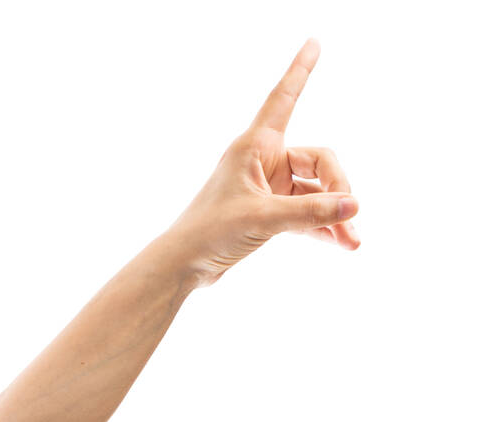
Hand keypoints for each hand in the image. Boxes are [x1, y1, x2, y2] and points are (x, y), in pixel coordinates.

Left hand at [167, 38, 359, 289]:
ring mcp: (269, 188)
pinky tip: (343, 244)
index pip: (283, 98)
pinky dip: (324, 227)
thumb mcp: (261, 219)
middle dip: (337, 185)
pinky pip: (308, 213)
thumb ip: (309, 212)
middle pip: (319, 159)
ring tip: (353, 239)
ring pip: (317, 190)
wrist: (183, 265)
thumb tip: (353, 206)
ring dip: (335, 213)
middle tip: (347, 213)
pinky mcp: (271, 212)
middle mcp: (263, 161)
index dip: (300, 70)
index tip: (313, 42)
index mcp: (254, 146)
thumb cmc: (209, 232)